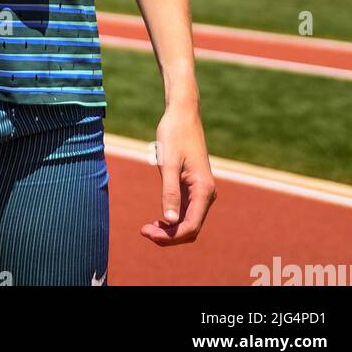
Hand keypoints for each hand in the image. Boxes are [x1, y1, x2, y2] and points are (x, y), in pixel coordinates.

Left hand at [140, 104, 216, 245]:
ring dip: (170, 230)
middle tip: (144, 232)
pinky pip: (186, 211)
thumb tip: (170, 222)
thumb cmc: (174, 134)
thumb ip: (169, 192)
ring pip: (188, 222)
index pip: (190, 226)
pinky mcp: (194, 188)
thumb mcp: (168, 163)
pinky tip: (158, 220)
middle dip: (169, 236)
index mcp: (203, 190)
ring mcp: (201, 192)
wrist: (182, 114)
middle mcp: (206, 194)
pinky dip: (172, 219)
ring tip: (147, 228)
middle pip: (190, 228)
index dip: (170, 236)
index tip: (147, 232)